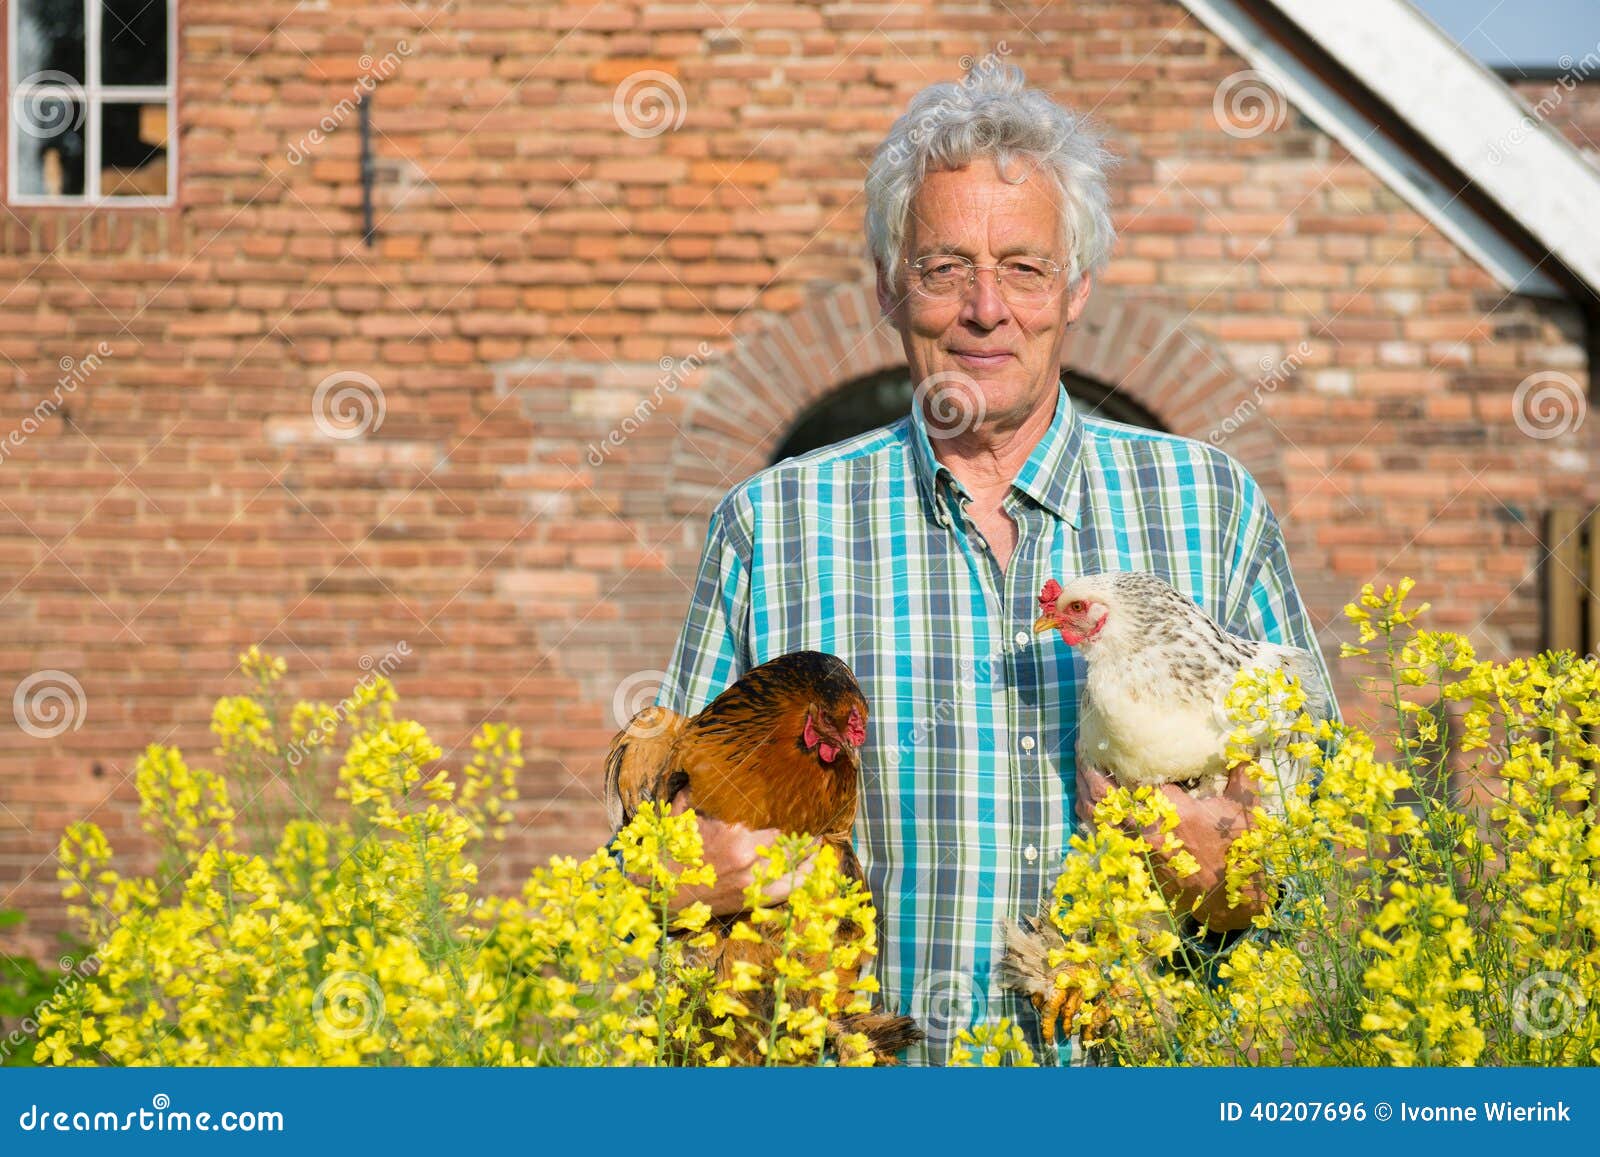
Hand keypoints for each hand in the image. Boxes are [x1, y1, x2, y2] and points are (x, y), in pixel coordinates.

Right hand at [649, 791, 819, 917]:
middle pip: (790, 834)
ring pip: (795, 859)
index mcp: (732, 830)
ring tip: (815, 833)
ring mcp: (754, 881)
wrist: (662, 894)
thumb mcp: (682, 812)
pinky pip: (790, 886)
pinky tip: (810, 860)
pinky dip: (804, 872)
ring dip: (807, 845)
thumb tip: (711, 761)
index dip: (791, 804)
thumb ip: (700, 788)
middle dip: (803, 823)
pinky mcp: (755, 899)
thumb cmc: (674, 850)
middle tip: (812, 812)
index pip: (776, 813)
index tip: (799, 794)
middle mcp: (748, 856)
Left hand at [1078, 761, 1267, 931]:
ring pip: (1098, 818)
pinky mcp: (1135, 864)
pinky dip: (1091, 819)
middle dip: (1090, 772)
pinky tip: (1087, 805)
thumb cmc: (1239, 852)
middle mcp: (1150, 831)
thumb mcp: (1246, 810)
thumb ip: (1242, 773)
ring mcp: (1139, 850)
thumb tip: (1245, 744)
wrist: (1232, 901)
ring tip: (1080, 772)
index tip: (1109, 740)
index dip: (1118, 759)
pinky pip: (1102, 838)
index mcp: (1176, 813)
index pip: (1136, 780)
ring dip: (1085, 794)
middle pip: (1106, 798)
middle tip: (1083, 750)